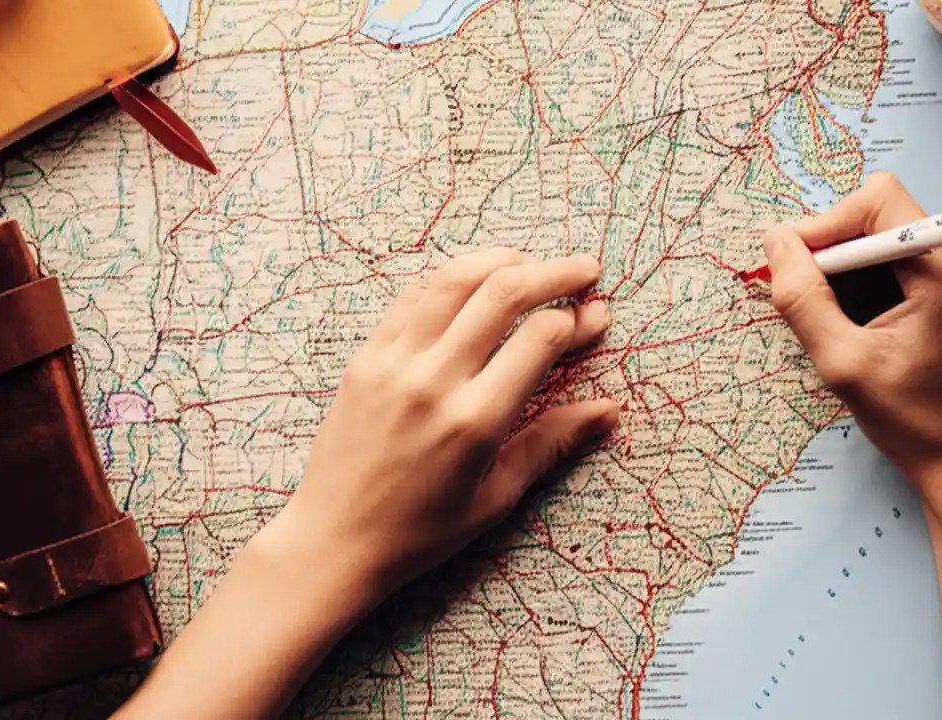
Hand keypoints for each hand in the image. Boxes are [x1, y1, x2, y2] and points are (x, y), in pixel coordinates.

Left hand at [262, 248, 620, 602]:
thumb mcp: (496, 495)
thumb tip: (608, 410)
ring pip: (453, 280)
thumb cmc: (420, 532)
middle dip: (553, 273)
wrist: (333, 541)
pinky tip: (473, 282)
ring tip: (531, 263)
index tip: (597, 316)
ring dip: (500, 261)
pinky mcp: (365, 358)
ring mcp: (392, 364)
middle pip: (502, 293)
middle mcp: (432, 382)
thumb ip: (552, 442)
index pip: (539, 340)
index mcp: (474, 421)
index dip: (577, 320)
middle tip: (584, 270)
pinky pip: (411, 298)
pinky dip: (449, 280)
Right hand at [764, 173, 941, 519]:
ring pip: (891, 237)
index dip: (824, 225)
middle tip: (807, 295)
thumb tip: (776, 244)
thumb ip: (803, 298)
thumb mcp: (843, 363)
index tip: (792, 265)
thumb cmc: (916, 423)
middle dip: (835, 249)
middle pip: (884, 213)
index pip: (877, 202)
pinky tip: (862, 324)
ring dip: (852, 269)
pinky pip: (907, 261)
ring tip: (838, 319)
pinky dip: (873, 282)